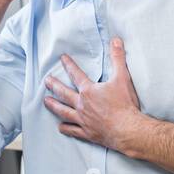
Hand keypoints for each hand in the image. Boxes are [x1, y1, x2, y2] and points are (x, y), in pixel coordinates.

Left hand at [43, 39, 151, 155]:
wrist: (127, 129)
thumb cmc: (125, 104)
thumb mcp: (123, 78)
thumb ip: (118, 58)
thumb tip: (116, 41)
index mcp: (89, 91)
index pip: (76, 74)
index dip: (69, 65)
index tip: (62, 59)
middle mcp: (82, 105)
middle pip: (64, 93)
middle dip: (54, 85)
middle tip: (46, 81)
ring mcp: (83, 120)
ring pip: (63, 111)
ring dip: (54, 106)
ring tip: (46, 101)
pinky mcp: (87, 133)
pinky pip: (72, 130)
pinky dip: (65, 128)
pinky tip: (60, 126)